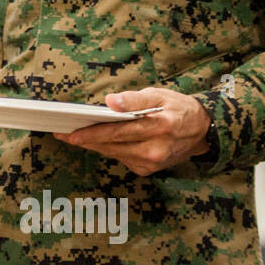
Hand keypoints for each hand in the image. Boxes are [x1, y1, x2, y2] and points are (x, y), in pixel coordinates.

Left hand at [53, 87, 210, 176]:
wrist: (202, 131)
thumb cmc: (177, 108)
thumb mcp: (159, 94)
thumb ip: (134, 99)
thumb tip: (110, 102)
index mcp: (158, 127)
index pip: (116, 132)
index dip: (90, 134)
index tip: (69, 133)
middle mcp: (155, 149)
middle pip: (111, 145)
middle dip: (85, 140)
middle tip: (61, 133)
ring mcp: (152, 163)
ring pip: (113, 153)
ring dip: (94, 145)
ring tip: (74, 135)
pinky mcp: (149, 170)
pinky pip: (121, 158)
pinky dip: (110, 149)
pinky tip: (98, 141)